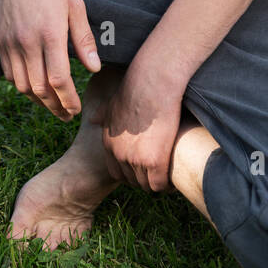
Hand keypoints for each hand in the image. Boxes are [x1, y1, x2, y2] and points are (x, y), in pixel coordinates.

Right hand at [0, 0, 100, 119]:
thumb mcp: (75, 5)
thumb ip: (83, 39)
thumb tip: (94, 68)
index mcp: (50, 33)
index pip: (59, 80)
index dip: (68, 100)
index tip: (76, 109)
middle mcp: (27, 41)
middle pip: (40, 88)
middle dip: (55, 107)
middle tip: (67, 115)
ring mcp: (10, 42)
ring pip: (22, 85)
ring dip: (38, 101)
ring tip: (53, 106)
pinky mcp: (0, 40)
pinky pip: (9, 73)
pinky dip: (22, 87)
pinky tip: (35, 89)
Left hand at [92, 60, 181, 193]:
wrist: (153, 82)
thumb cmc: (137, 87)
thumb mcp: (112, 102)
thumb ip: (102, 114)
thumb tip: (93, 118)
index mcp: (109, 142)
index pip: (117, 172)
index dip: (132, 173)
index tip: (144, 169)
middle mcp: (118, 154)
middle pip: (132, 181)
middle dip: (145, 180)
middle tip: (160, 175)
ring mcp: (134, 159)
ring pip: (147, 186)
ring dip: (157, 184)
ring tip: (170, 178)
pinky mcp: (153, 161)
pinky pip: (160, 185)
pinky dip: (168, 185)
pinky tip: (175, 179)